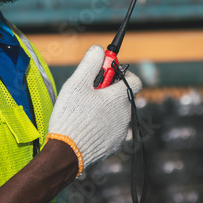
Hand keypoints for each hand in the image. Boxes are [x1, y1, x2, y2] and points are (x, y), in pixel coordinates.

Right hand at [47, 45, 142, 174]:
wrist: (67, 152)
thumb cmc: (72, 116)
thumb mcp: (77, 83)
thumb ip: (90, 63)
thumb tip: (98, 50)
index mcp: (120, 97)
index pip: (135, 80)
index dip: (122, 74)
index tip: (106, 73)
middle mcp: (126, 114)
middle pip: (123, 96)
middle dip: (109, 92)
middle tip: (89, 93)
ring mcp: (122, 131)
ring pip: (118, 113)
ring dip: (107, 109)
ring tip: (85, 112)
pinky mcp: (115, 145)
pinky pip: (113, 130)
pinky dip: (104, 126)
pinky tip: (87, 127)